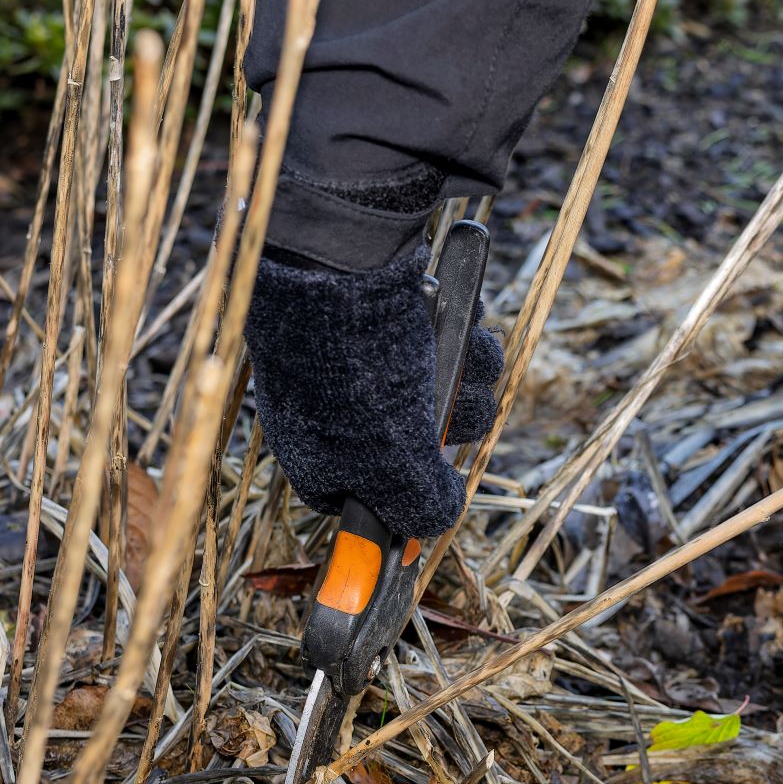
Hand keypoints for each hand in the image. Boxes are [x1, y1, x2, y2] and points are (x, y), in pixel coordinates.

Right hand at [245, 249, 503, 535]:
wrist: (340, 262)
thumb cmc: (355, 373)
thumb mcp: (392, 462)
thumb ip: (416, 503)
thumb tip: (437, 520)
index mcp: (316, 453)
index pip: (358, 501)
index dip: (401, 498)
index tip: (433, 485)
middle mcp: (334, 410)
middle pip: (414, 444)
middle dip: (448, 424)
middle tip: (453, 410)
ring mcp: (361, 361)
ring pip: (439, 391)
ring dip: (466, 379)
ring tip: (459, 355)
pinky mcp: (389, 317)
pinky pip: (444, 344)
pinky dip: (462, 337)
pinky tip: (460, 322)